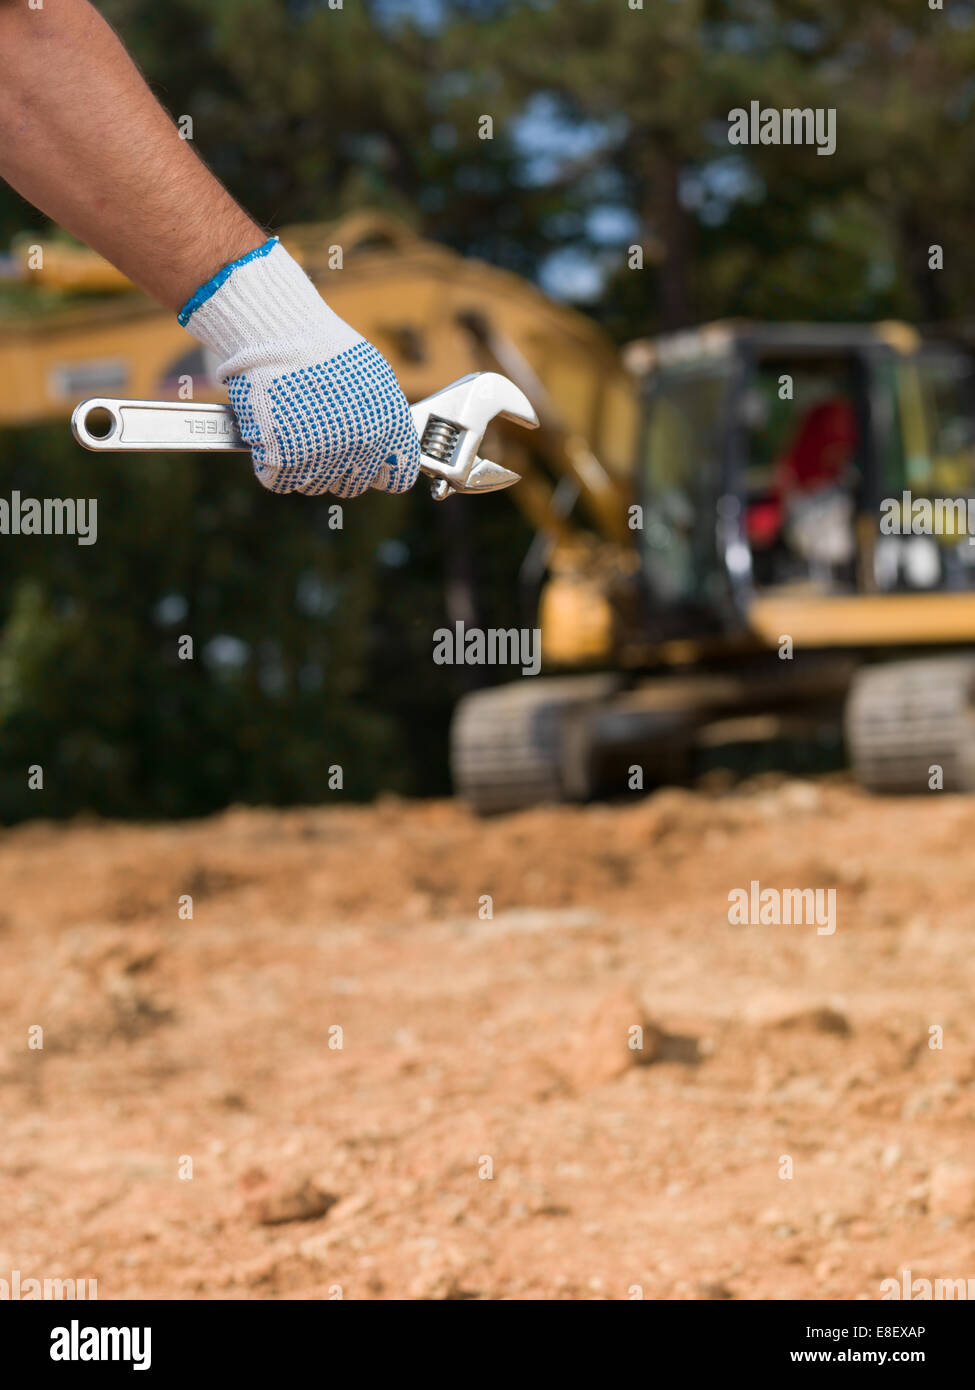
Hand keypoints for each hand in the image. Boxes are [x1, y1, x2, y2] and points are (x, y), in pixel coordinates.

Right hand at [179, 238, 420, 497]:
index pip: (398, 478)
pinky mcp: (285, 461)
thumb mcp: (373, 379)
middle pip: (350, 486)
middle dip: (334, 467)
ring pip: (312, 485)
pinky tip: (272, 432)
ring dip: (300, 464)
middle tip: (315, 434)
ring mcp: (324, 458)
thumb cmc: (322, 348)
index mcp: (391, 428)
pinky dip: (270, 462)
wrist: (279, 331)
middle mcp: (364, 448)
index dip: (378, 472)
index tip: (364, 466)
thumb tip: (384, 449)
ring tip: (291, 423)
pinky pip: (278, 481)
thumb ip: (381, 420)